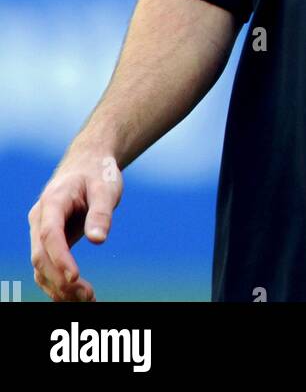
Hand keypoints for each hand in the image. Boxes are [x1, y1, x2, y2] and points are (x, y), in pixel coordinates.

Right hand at [29, 150, 122, 301]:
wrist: (88, 163)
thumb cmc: (98, 173)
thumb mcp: (106, 187)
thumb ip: (101, 212)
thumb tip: (98, 240)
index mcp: (53, 200)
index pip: (49, 234)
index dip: (60, 259)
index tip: (75, 278)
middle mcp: (40, 218)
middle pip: (41, 256)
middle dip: (60, 280)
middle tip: (88, 296)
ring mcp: (40, 230)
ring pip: (40, 266)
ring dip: (58, 288)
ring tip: (87, 299)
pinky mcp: (48, 240)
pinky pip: (47, 267)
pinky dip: (58, 284)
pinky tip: (76, 297)